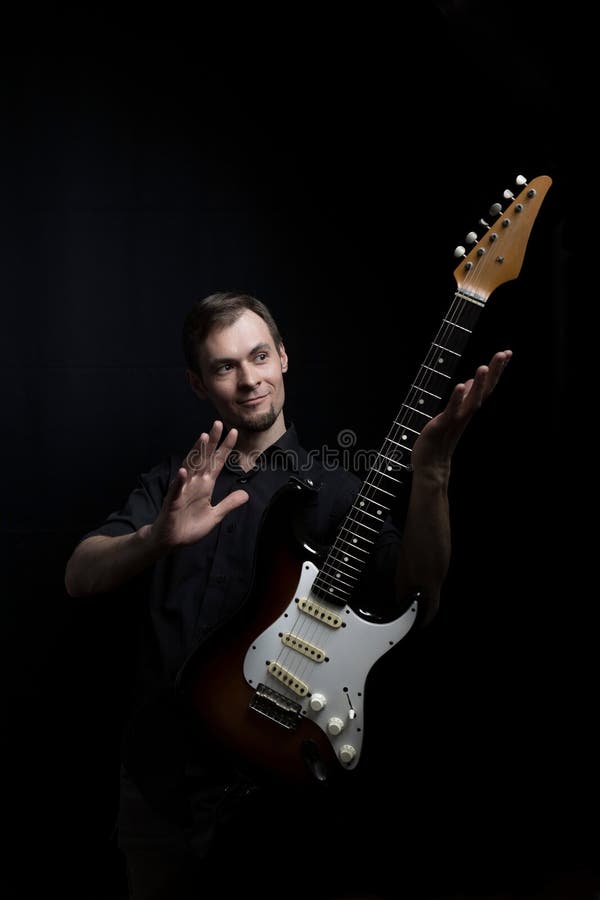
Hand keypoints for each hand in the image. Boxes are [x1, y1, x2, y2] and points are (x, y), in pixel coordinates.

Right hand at [149, 420, 248, 549]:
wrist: (171, 540)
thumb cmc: (190, 526)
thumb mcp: (215, 515)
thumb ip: (229, 504)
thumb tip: (246, 494)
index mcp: (205, 485)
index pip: (217, 462)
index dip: (225, 448)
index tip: (234, 432)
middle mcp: (194, 483)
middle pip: (204, 458)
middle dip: (211, 442)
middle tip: (218, 424)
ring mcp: (182, 490)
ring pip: (190, 467)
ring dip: (196, 453)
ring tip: (203, 437)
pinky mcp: (173, 501)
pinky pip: (176, 490)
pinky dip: (180, 481)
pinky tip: (184, 471)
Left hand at [411, 350, 511, 473]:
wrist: (431, 463)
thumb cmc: (440, 437)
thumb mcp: (451, 414)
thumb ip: (461, 399)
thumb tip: (468, 383)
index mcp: (468, 408)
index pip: (486, 386)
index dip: (496, 370)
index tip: (507, 353)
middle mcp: (466, 413)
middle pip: (484, 390)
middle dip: (494, 372)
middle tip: (503, 353)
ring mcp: (456, 419)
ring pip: (471, 401)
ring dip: (478, 384)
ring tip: (483, 367)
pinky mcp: (442, 425)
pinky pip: (451, 411)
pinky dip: (456, 399)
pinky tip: (459, 386)